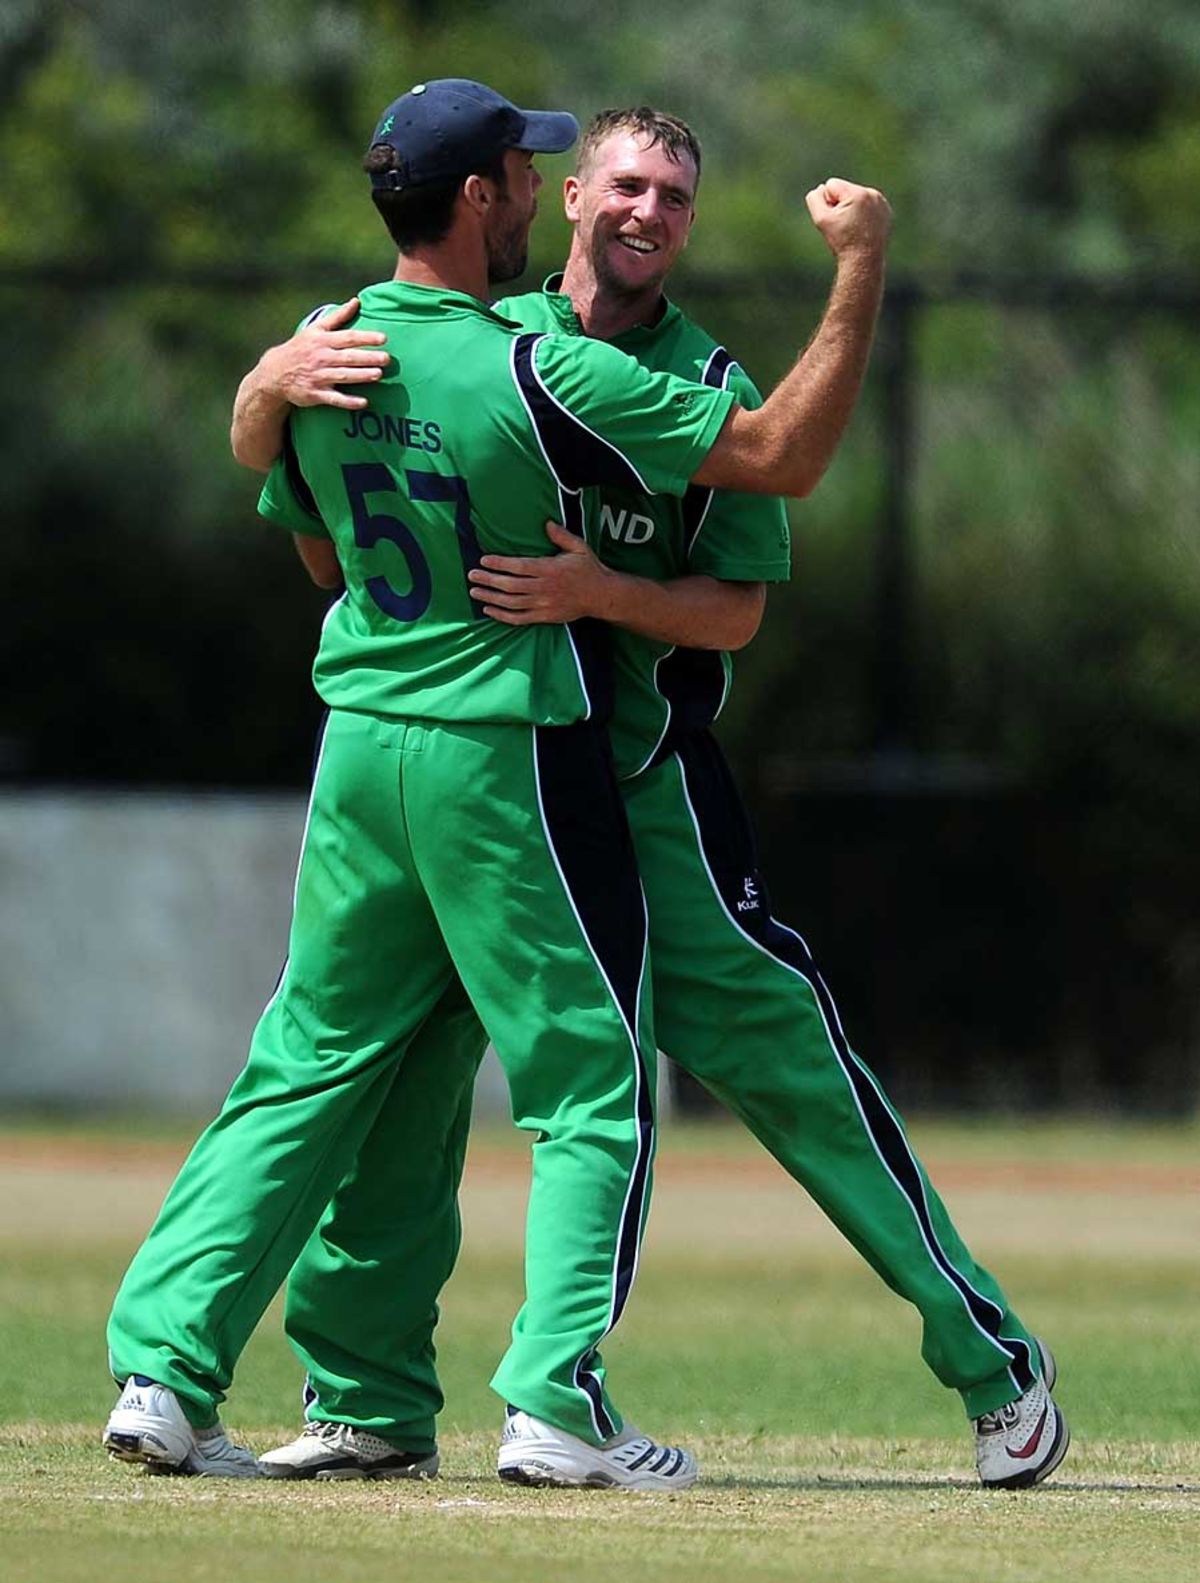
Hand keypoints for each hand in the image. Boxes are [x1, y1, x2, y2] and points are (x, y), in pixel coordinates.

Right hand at [256, 298, 390, 410]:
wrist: (276, 372)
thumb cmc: (302, 348)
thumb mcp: (316, 329)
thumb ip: (338, 317)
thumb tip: (356, 301)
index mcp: (322, 340)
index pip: (347, 337)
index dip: (366, 338)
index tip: (383, 338)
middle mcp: (321, 358)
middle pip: (347, 357)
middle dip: (367, 357)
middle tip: (387, 358)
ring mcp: (318, 376)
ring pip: (342, 376)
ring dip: (360, 376)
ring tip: (378, 374)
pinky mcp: (315, 394)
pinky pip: (334, 399)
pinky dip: (348, 401)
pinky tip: (364, 402)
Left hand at [467, 520, 613, 624]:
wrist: (602, 596)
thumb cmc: (589, 569)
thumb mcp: (579, 547)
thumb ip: (561, 536)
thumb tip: (547, 523)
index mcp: (550, 569)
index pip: (519, 566)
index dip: (500, 564)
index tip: (484, 560)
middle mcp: (544, 588)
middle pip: (510, 585)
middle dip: (489, 580)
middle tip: (472, 576)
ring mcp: (543, 604)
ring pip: (511, 603)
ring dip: (491, 597)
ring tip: (474, 591)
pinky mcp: (545, 617)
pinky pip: (519, 618)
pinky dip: (502, 616)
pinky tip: (489, 610)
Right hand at [806, 178, 891, 259]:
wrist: (864, 261)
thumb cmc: (842, 241)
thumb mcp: (821, 219)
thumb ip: (814, 198)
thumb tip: (821, 188)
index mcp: (857, 193)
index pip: (832, 184)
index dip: (828, 202)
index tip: (835, 219)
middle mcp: (872, 194)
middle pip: (845, 190)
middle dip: (841, 205)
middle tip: (844, 226)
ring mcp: (882, 202)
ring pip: (857, 197)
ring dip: (852, 209)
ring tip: (854, 228)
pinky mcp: (886, 211)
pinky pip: (868, 205)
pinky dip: (863, 215)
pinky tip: (863, 229)